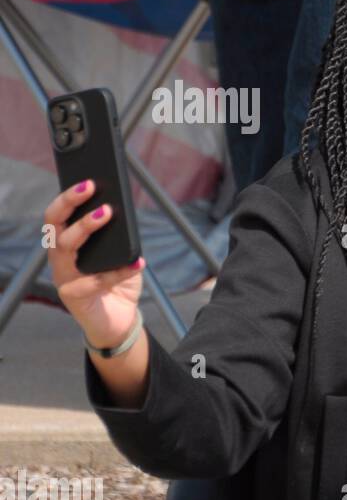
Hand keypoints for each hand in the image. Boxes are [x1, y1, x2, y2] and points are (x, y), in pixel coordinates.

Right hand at [45, 179, 143, 346]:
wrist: (120, 320)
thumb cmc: (117, 282)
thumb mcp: (121, 254)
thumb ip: (119, 236)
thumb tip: (122, 210)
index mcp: (67, 245)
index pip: (58, 216)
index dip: (67, 197)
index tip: (86, 179)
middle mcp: (59, 259)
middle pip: (54, 226)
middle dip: (69, 203)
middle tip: (90, 187)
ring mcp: (64, 278)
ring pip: (65, 247)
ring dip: (85, 227)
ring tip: (107, 213)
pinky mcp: (74, 297)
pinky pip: (95, 280)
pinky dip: (119, 270)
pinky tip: (138, 262)